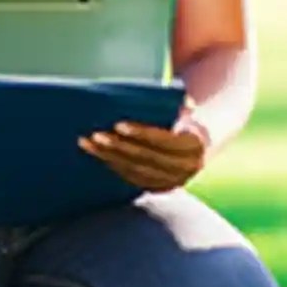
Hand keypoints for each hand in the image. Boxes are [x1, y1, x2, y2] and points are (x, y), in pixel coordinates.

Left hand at [78, 111, 210, 191]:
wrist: (198, 147)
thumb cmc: (185, 120)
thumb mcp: (187, 110)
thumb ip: (178, 103)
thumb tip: (169, 98)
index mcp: (194, 145)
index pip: (164, 141)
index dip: (141, 133)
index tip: (118, 124)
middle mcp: (185, 168)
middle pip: (145, 158)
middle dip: (119, 147)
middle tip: (96, 135)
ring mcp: (171, 181)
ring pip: (135, 171)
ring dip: (109, 157)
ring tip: (88, 143)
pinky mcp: (158, 188)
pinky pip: (132, 178)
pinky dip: (114, 165)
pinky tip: (98, 154)